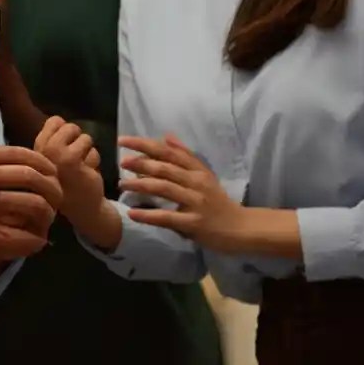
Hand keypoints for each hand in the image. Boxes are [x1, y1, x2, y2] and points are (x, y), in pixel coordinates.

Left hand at [0, 145, 60, 279]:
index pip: (20, 155)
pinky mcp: (38, 239)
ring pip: (34, 202)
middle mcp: (50, 190)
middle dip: (1, 174)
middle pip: (30, 175)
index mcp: (41, 168)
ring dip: (5, 199)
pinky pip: (24, 233)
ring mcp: (46, 215)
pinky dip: (4, 227)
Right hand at [34, 116, 104, 226]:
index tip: (65, 149)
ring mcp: (56, 155)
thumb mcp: (53, 158)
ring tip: (80, 168)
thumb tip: (59, 120)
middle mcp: (42, 150)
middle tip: (73, 160)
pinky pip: (92, 149)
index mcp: (36, 147)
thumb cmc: (68, 181)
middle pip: (70, 127)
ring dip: (87, 152)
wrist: (79, 208)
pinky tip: (86, 174)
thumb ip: (53, 139)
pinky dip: (94, 160)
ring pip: (84, 138)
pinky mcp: (72, 160)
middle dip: (78, 141)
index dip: (66, 132)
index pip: (55, 121)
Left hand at [117, 134, 244, 250]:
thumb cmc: (218, 201)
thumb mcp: (204, 175)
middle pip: (165, 168)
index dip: (145, 144)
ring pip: (164, 188)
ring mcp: (195, 202)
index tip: (123, 140)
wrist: (242, 228)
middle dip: (140, 162)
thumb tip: (167, 136)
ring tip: (122, 184)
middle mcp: (196, 183)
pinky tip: (133, 214)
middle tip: (121, 162)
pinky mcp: (194, 223)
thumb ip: (185, 157)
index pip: (168, 152)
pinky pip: (167, 217)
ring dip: (140, 184)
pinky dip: (148, 215)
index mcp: (197, 170)